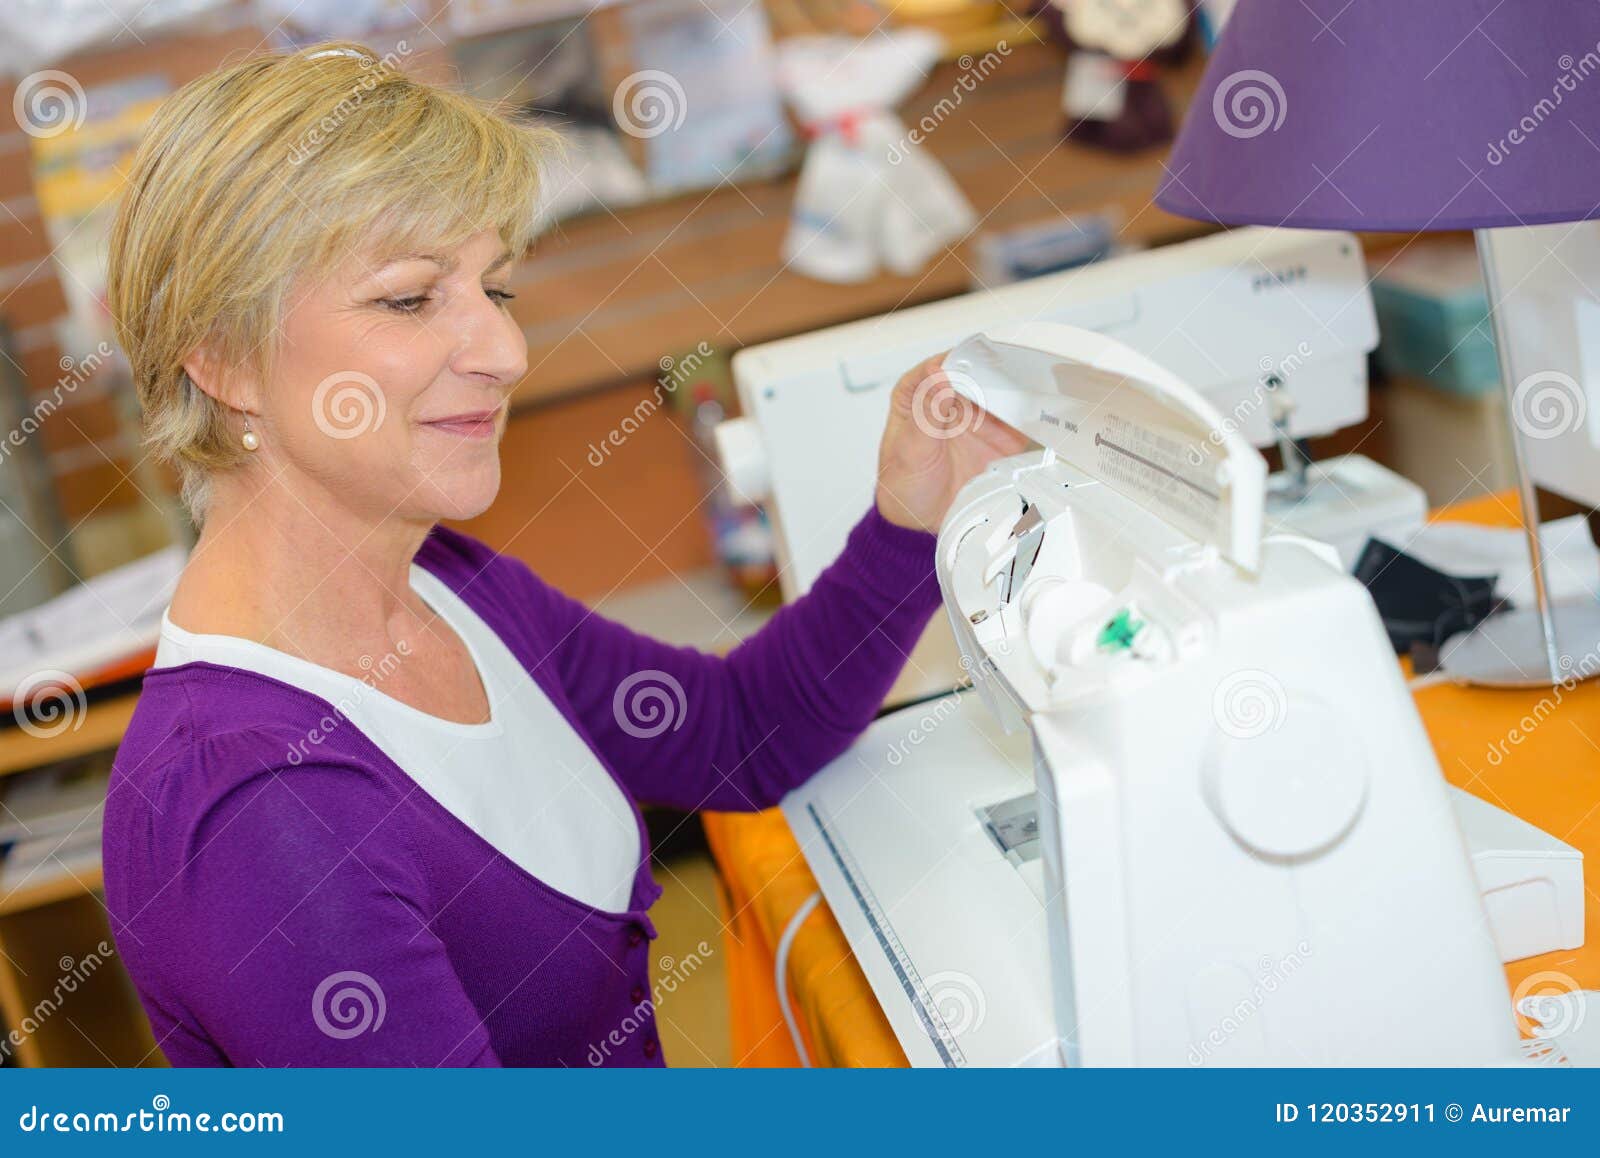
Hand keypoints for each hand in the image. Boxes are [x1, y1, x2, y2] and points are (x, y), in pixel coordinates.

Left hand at [875, 353, 1031, 532]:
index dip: (956, 361)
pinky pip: (1020, 420)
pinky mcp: (1003, 437)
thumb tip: (939, 378)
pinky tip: (1039, 414)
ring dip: (1016, 391)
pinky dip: (1031, 416)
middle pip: (977, 373)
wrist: (924, 522)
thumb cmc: (905, 485)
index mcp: (918, 393)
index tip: (972, 364)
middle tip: (1009, 375)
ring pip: (1002, 392)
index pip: (938, 366)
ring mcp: (979, 416)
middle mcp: (951, 399)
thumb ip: (926, 416)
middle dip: (994, 371)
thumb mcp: (910, 452)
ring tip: (1029, 391)